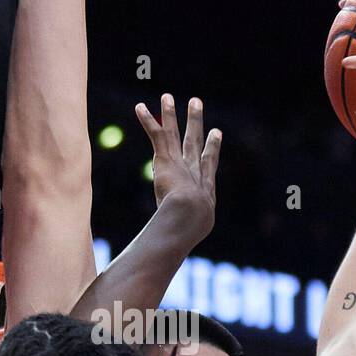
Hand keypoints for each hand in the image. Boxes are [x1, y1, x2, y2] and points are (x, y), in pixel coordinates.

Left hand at [135, 95, 221, 236]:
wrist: (188, 218)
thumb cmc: (189, 232)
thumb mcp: (186, 238)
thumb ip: (176, 243)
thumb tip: (167, 259)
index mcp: (203, 188)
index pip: (207, 164)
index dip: (211, 149)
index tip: (216, 133)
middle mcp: (194, 171)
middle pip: (194, 142)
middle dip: (195, 123)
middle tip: (197, 103)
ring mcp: (180, 163)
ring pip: (174, 133)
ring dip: (170, 114)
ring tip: (167, 96)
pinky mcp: (165, 159)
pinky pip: (155, 135)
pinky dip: (147, 121)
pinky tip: (139, 107)